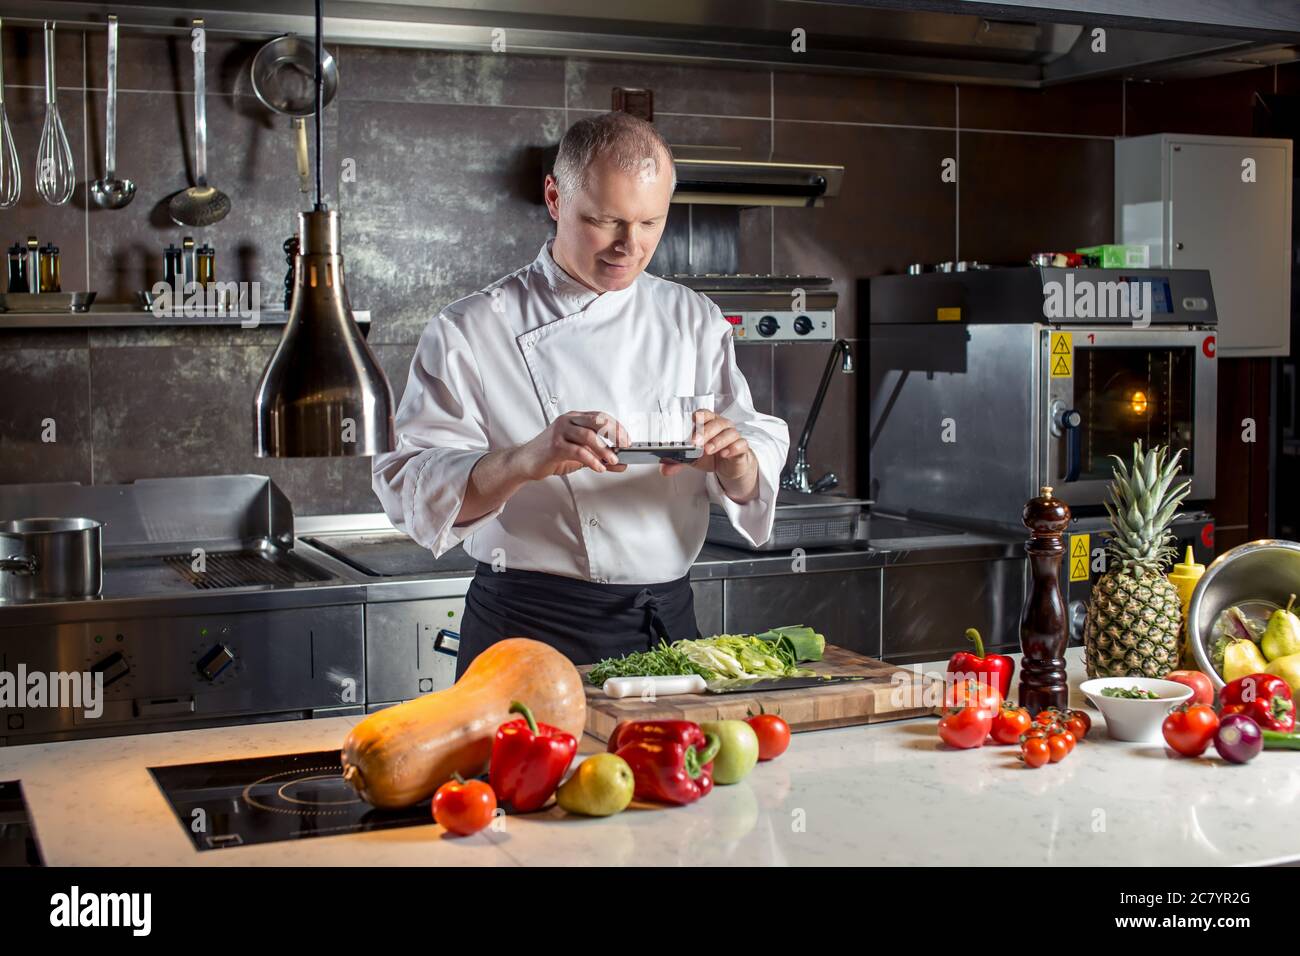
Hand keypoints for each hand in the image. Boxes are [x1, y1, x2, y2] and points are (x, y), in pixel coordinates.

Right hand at [513, 410, 629, 478]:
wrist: (526, 462)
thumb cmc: (551, 455)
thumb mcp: (581, 456)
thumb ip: (601, 458)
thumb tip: (622, 464)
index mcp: (575, 418)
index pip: (601, 417)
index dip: (616, 427)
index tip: (627, 440)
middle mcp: (568, 421)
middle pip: (597, 420)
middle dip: (614, 433)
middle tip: (625, 446)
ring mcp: (560, 431)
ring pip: (588, 435)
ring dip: (604, 449)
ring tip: (612, 460)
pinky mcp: (555, 445)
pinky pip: (578, 451)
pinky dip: (592, 460)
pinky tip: (599, 467)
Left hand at [661, 409, 757, 501]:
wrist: (730, 466)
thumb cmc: (712, 455)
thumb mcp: (693, 459)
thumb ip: (678, 462)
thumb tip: (664, 469)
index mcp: (708, 423)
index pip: (704, 414)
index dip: (698, 416)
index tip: (692, 419)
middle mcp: (722, 426)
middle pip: (715, 423)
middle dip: (704, 431)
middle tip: (695, 441)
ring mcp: (733, 436)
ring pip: (728, 433)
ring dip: (717, 441)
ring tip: (708, 450)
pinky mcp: (742, 447)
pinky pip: (741, 444)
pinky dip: (733, 448)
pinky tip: (725, 454)